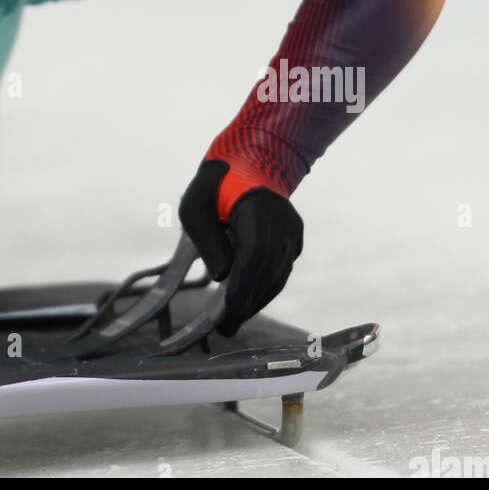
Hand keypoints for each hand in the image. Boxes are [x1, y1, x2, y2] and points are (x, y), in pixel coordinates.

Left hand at [178, 160, 302, 336]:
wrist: (249, 161)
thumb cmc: (213, 185)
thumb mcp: (194, 206)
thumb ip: (206, 239)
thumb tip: (222, 276)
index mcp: (258, 208)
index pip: (256, 252)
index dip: (244, 283)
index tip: (228, 310)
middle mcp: (283, 222)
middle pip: (269, 271)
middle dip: (247, 302)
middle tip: (225, 328)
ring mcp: (292, 232)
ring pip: (278, 276)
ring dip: (256, 300)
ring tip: (231, 320)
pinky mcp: (294, 240)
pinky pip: (280, 271)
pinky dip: (264, 288)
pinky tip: (245, 301)